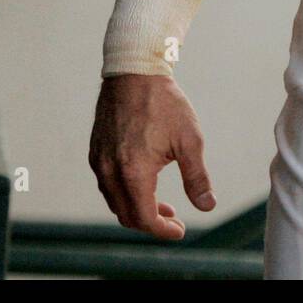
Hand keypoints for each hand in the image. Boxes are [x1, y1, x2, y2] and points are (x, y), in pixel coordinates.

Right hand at [87, 73, 215, 238]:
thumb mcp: (190, 139)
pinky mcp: (94, 151)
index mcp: (134, 172)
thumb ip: (197, 177)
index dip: (163, 230)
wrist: (135, 72)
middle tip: (173, 217)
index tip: (180, 229)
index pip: (145, 218)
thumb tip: (207, 206)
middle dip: (151, 222)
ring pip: (114, 202)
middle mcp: (110, 171)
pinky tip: (142, 181)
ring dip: (136, 208)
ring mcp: (99, 162)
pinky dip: (123, 192)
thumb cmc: (164, 103)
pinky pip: (106, 184)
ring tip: (160, 202)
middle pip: (127, 215)